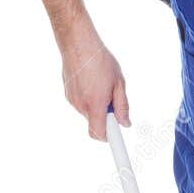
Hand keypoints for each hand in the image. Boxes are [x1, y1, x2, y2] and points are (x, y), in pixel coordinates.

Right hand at [60, 17, 129, 139]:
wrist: (77, 42)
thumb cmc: (100, 60)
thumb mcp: (119, 83)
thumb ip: (122, 105)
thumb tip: (126, 123)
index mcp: (95, 105)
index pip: (100, 134)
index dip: (109, 142)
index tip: (117, 150)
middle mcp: (81, 106)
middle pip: (95, 125)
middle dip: (106, 118)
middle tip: (112, 99)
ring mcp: (72, 100)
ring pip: (88, 113)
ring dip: (97, 106)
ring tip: (101, 83)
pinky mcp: (67, 94)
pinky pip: (81, 103)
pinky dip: (88, 98)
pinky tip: (91, 80)